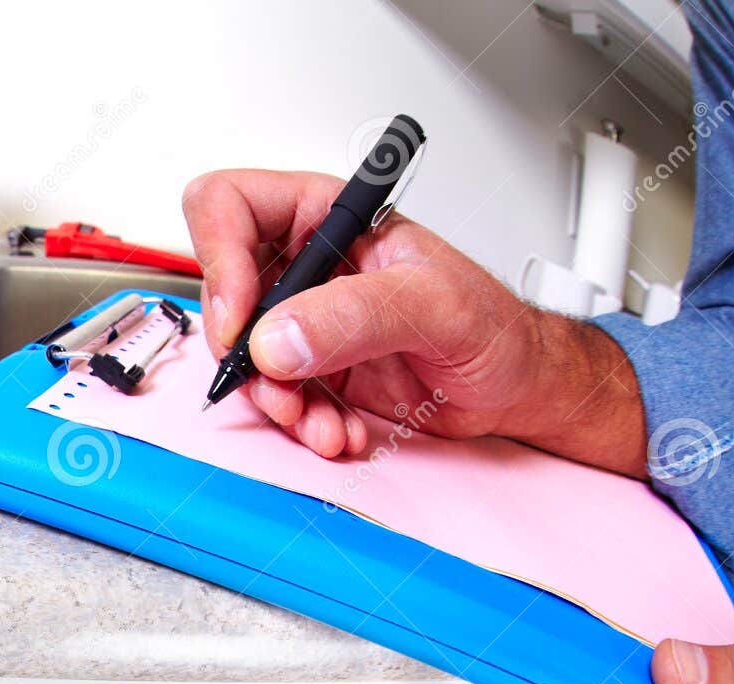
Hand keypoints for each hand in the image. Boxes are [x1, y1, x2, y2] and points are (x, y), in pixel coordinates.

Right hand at [181, 169, 646, 474]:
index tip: (242, 318)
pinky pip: (272, 395)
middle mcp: (308, 266)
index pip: (230, 206)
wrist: (515, 387)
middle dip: (246, 350)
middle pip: (224, 292)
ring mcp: (305, 321)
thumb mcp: (435, 305)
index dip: (218, 257)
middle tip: (279, 380)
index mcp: (329, 218)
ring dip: (275, 399)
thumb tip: (279, 337)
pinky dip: (299, 423)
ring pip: (243, 355)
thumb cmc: (495, 327)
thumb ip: (355, 314)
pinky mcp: (311, 369)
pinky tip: (337, 428)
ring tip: (320, 418)